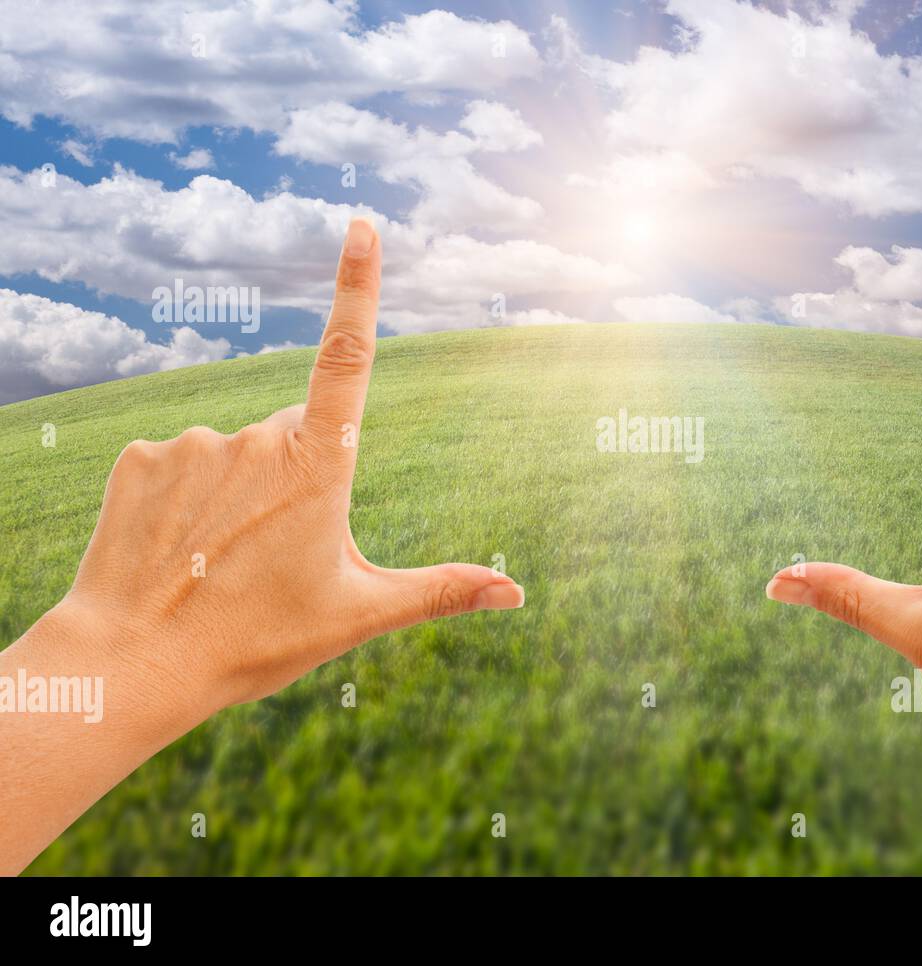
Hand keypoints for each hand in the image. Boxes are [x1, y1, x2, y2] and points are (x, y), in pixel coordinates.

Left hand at [0, 219, 523, 872]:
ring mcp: (193, 443)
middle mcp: (256, 438)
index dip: (357, 285)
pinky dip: (184, 501)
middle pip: (293, 441)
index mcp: (317, 465)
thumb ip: (441, 590)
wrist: (131, 667)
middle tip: (273, 560)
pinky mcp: (139, 458)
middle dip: (294, 485)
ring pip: (234, 455)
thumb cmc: (256, 640)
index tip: (361, 225)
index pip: (347, 356)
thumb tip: (517, 593)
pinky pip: (178, 465)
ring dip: (237, 496)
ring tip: (218, 565)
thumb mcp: (358, 614)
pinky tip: (175, 550)